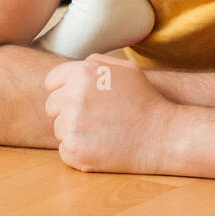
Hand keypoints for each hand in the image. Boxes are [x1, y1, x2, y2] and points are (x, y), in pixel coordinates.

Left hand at [43, 54, 172, 172]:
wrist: (162, 135)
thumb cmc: (145, 100)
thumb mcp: (123, 69)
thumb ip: (94, 63)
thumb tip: (75, 66)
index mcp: (81, 73)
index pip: (52, 82)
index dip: (65, 91)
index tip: (80, 101)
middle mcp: (72, 96)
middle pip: (52, 106)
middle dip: (67, 112)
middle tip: (93, 119)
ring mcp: (72, 125)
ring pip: (58, 129)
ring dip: (74, 133)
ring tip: (101, 133)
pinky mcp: (75, 150)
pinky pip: (64, 151)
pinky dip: (78, 152)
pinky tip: (100, 148)